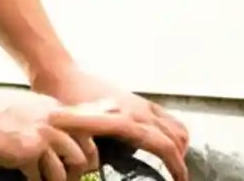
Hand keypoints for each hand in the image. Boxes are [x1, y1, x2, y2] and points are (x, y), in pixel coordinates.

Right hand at [0, 84, 100, 180]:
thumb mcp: (23, 108)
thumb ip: (41, 120)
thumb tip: (50, 140)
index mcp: (53, 109)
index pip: (88, 128)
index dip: (91, 149)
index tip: (91, 162)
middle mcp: (53, 121)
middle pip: (85, 152)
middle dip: (78, 170)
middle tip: (67, 177)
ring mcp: (42, 136)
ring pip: (67, 169)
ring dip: (57, 180)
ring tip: (45, 180)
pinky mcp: (28, 152)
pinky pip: (42, 178)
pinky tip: (26, 178)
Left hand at [31, 65, 189, 180]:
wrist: (63, 76)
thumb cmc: (64, 104)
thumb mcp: (76, 133)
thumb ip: (91, 153)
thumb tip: (95, 167)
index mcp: (124, 121)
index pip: (163, 146)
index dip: (176, 167)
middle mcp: (137, 111)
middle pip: (173, 140)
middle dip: (180, 163)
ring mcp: (141, 104)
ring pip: (176, 128)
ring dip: (180, 148)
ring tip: (174, 167)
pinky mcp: (140, 100)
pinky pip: (168, 118)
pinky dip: (175, 134)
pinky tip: (167, 146)